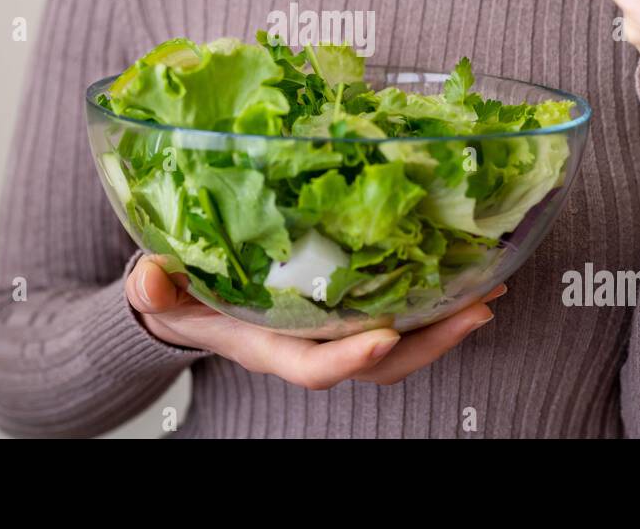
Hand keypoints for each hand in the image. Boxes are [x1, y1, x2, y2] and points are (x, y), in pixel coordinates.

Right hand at [125, 255, 502, 390]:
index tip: (386, 335)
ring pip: (401, 341)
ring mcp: (336, 329)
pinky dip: (436, 298)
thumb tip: (148, 277)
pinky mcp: (350, 306)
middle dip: (431, 342)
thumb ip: (154, 288)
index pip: (315, 366)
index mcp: (270, 346)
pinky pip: (400, 311)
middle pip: (380, 360)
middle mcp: (313, 344)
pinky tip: (468, 273)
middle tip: (478, 310)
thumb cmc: (181, 296)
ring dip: (447, 321)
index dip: (350, 357)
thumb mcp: (160, 291)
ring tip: (491, 291)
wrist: (193, 301)